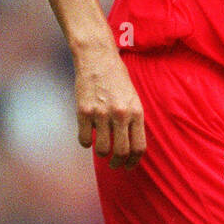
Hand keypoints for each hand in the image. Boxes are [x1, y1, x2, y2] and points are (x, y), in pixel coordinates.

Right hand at [74, 46, 145, 167]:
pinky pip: (85, 139)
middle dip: (118, 163)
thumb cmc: (116, 78)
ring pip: (102, 149)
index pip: (139, 147)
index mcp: (136, 112)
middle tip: (114, 163)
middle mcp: (120, 114)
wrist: (97, 58)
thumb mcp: (133, 98)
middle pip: (122, 152)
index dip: (133, 161)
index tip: (128, 165)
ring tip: (101, 149)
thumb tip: (130, 145)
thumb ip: (133, 120)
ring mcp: (101, 114)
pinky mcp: (84, 111)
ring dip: (101, 154)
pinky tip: (88, 136)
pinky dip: (86, 143)